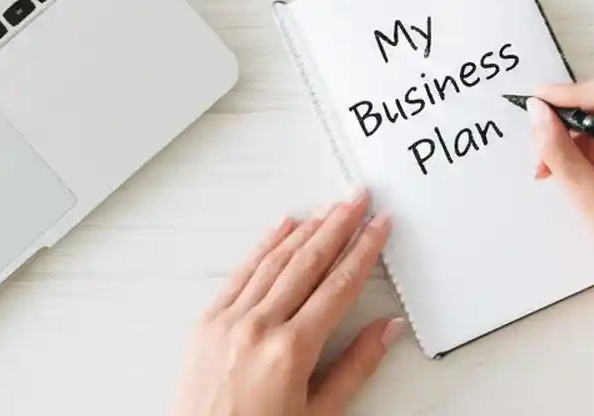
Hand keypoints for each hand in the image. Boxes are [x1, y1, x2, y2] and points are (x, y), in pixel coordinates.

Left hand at [171, 191, 403, 415]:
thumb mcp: (320, 415)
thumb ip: (356, 367)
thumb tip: (387, 329)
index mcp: (291, 351)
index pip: (338, 286)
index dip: (363, 251)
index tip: (378, 227)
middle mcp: (258, 327)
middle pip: (308, 263)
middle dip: (338, 226)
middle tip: (358, 199)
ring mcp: (228, 322)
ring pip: (274, 262)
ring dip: (306, 230)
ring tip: (329, 208)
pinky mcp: (206, 323)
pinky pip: (240, 274)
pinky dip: (264, 247)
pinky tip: (282, 228)